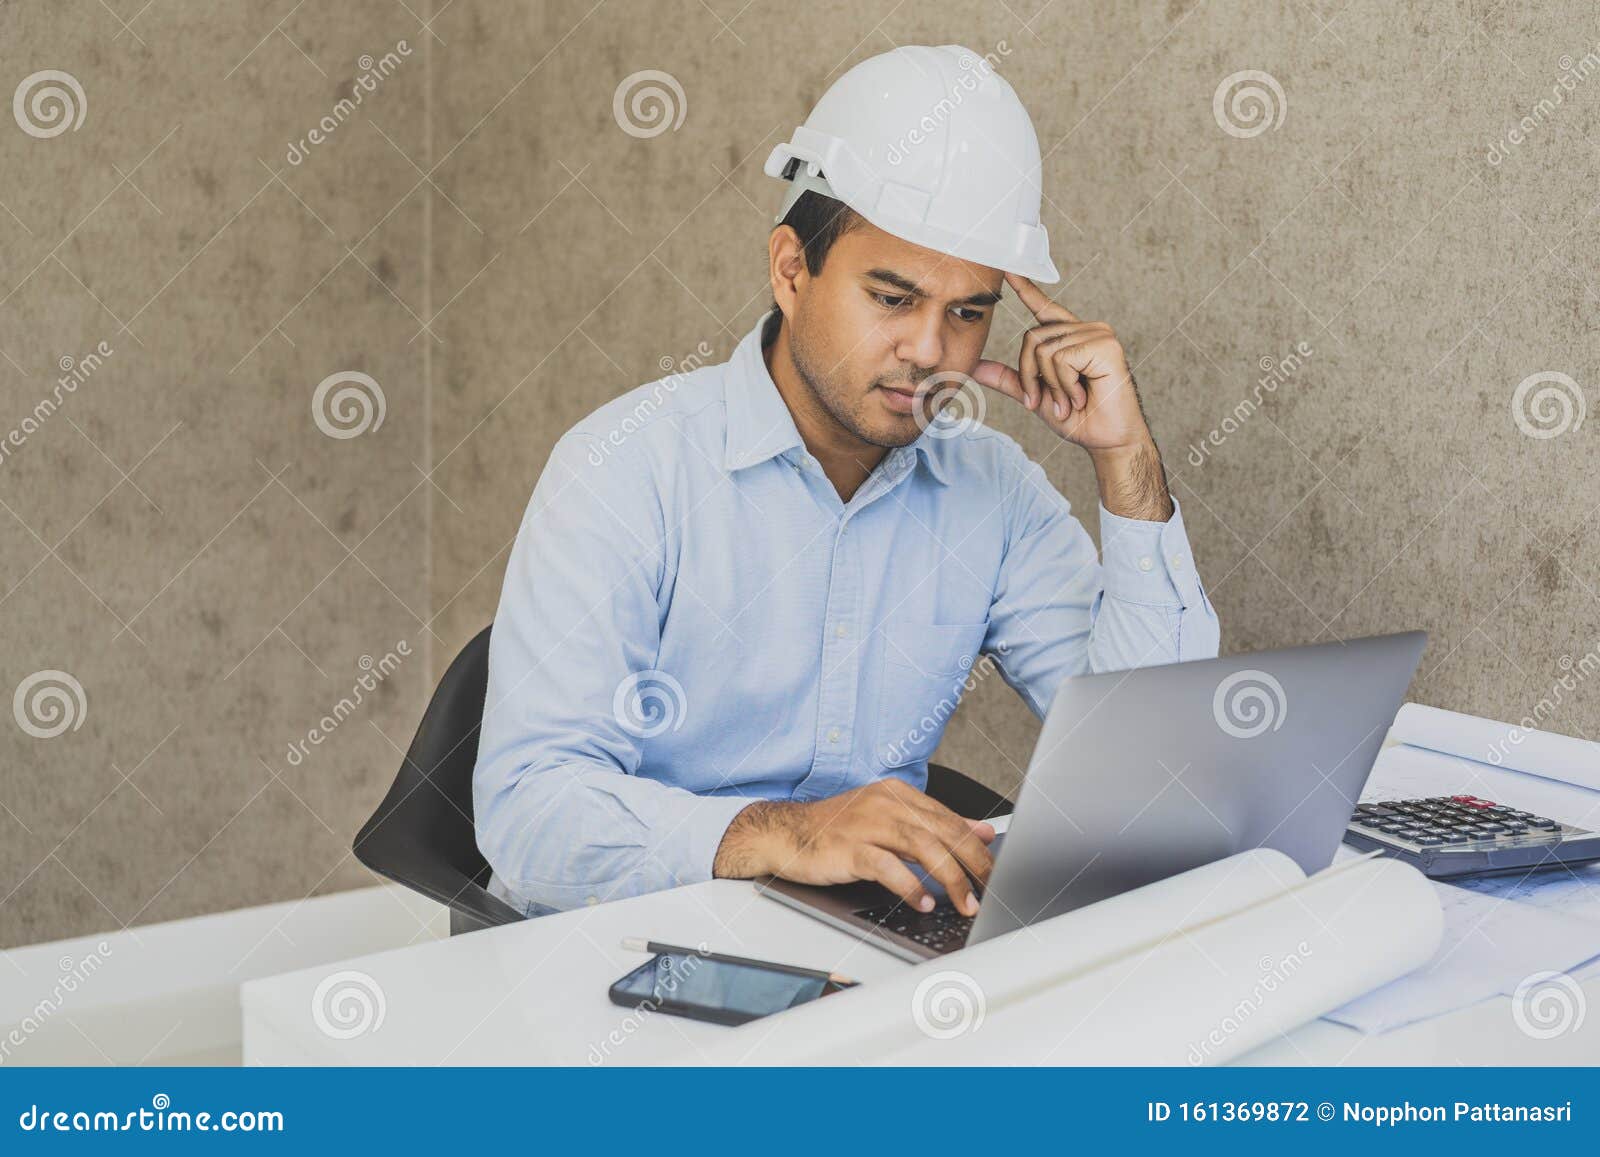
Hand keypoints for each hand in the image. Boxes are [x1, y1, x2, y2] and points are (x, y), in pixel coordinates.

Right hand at [712, 778, 995, 916]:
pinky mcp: (849, 848)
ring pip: (923, 847)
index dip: (977, 847)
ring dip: (950, 878)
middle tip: (991, 889)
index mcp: (898, 794)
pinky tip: (922, 901)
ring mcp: (867, 824)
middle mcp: (886, 803)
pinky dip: (909, 885)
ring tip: (966, 903)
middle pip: (943, 831)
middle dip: (973, 864)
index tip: (996, 871)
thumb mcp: (889, 820)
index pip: (949, 819)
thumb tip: (981, 831)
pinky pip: (887, 866)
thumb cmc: (838, 831)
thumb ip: (934, 825)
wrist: (785, 833)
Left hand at [972, 272, 1172, 520]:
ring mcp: (1097, 334)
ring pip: (1044, 349)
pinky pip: (1062, 358)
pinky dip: (1065, 384)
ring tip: (1070, 402)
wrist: (1106, 440)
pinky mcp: (1104, 345)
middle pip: (1032, 338)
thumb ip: (1009, 378)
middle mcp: (1085, 329)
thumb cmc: (1078, 418)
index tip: (1008, 270)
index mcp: (1070, 337)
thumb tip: (974, 367)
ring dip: (1051, 385)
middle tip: (1047, 402)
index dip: (1026, 289)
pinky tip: (1081, 396)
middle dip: (1030, 376)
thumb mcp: (1036, 395)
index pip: (1043, 308)